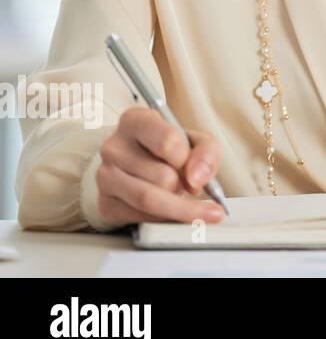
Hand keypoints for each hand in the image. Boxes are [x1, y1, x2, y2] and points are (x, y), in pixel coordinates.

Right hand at [94, 107, 225, 226]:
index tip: (196, 170)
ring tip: (181, 196)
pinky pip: (141, 217)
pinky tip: (168, 210)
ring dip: (176, 205)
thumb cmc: (170, 149)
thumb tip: (196, 179)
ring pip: (149, 199)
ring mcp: (105, 176)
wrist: (140, 167)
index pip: (168, 142)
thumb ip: (207, 151)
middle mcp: (113, 146)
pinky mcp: (105, 204)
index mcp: (135, 120)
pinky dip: (163, 218)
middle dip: (184, 186)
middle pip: (163, 177)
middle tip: (188, 184)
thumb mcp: (195, 140)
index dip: (188, 160)